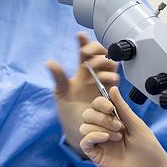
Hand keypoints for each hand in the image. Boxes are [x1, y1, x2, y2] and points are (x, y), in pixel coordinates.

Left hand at [46, 33, 119, 149]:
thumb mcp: (61, 92)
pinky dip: (111, 77)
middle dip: (96, 50)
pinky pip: (116, 82)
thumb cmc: (70, 111)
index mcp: (83, 71)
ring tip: (94, 67)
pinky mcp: (111, 95)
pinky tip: (105, 80)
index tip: (80, 35)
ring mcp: (105, 84)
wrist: (79, 130)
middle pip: (102, 54)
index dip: (84, 42)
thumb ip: (58, 77)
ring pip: (111, 65)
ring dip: (104, 63)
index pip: (86, 52)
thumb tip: (50, 62)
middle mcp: (96, 75)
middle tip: (86, 53)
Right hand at [80, 86, 166, 166]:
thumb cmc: (148, 150)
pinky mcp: (97, 155)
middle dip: (102, 116)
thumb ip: (122, 108)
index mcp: (115, 120)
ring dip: (100, 127)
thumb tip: (112, 89)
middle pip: (88, 113)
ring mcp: (100, 142)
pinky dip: (92, 136)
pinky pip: (84, 142)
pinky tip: (106, 138)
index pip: (98, 105)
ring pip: (84, 126)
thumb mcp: (136, 124)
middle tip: (119, 126)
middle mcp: (105, 130)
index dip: (100, 102)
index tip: (110, 107)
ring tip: (117, 136)